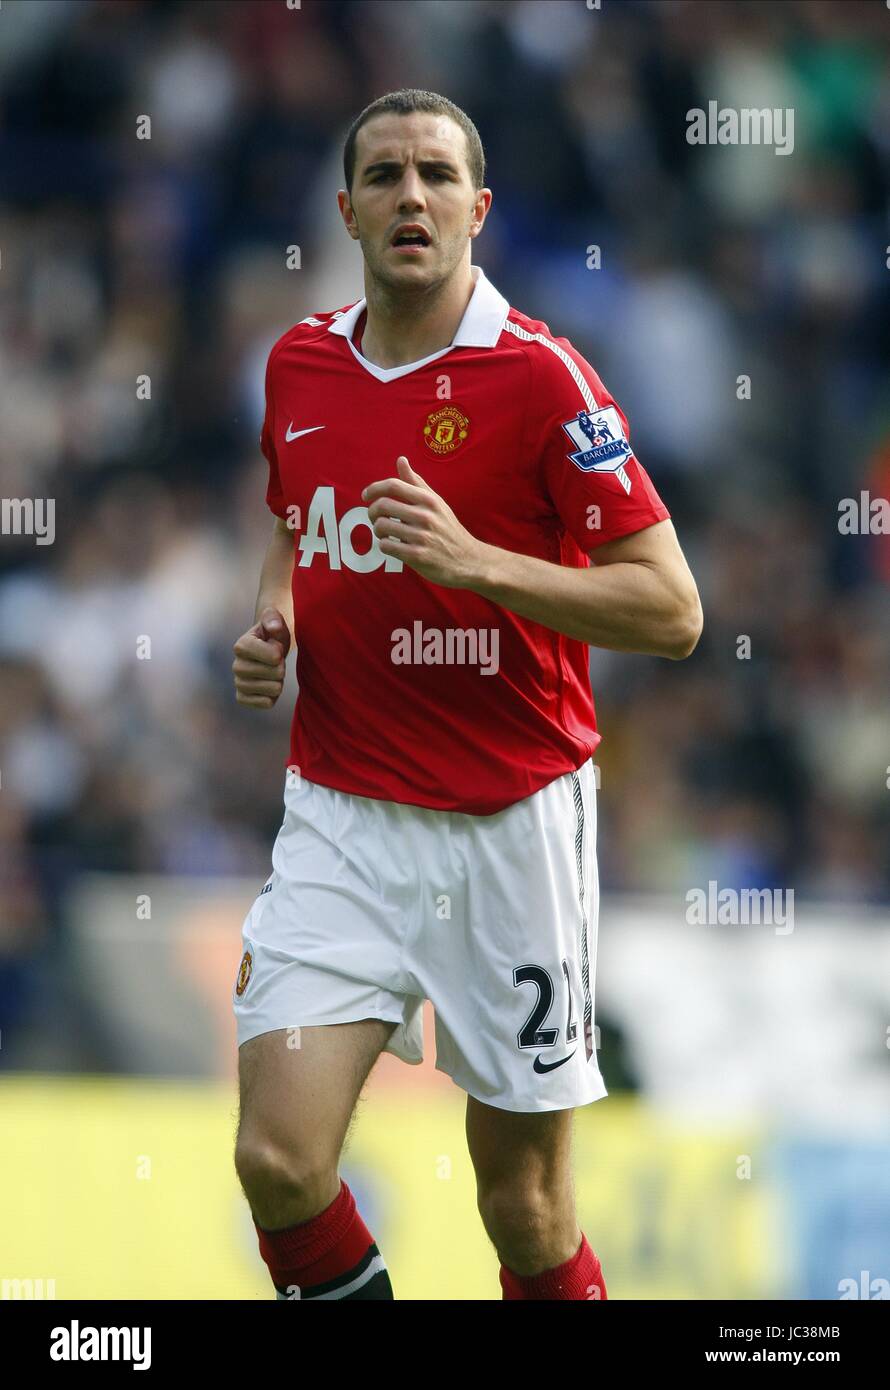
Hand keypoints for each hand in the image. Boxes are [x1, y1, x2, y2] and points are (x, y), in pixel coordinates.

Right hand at [232, 606, 290, 708]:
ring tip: (272, 672)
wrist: (267, 652)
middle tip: (275, 661)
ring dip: (279, 681)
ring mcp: (238, 683)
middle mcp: (236, 666)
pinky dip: (273, 696)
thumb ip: (273, 619)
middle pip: (276, 673)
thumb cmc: (272, 635)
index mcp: (241, 645)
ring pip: (274, 689)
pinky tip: (268, 685)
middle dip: (282, 667)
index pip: (274, 656)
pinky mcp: (242, 698)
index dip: (281, 652)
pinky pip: (266, 703)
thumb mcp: (274, 621)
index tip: (276, 647)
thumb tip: (274, 628)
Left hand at [362, 455, 485, 588]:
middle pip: (383, 505)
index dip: (374, 488)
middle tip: (374, 517)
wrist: (468, 560)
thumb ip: (416, 482)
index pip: (393, 485)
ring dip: (377, 530)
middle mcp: (425, 516)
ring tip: (385, 533)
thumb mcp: (436, 503)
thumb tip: (400, 460)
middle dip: (371, 511)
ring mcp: (421, 536)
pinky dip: (384, 545)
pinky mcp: (417, 556)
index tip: (366, 495)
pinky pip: (387, 546)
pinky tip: (392, 545)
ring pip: (381, 526)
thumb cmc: (448, 529)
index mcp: (429, 500)